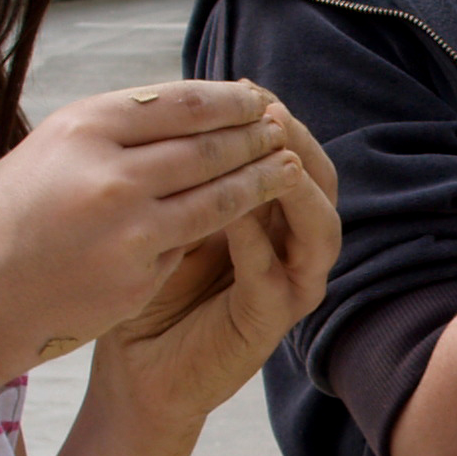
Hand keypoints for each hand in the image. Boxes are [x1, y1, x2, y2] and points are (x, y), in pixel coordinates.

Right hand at [0, 82, 312, 375]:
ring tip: (287, 168)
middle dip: (254, 137)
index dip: (230, 100)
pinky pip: (191, 242)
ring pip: (216, 197)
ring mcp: (129, 228)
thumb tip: (181, 108)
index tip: (257, 97)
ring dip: (259, 181)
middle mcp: (111, 172)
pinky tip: (249, 217)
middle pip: (207, 147)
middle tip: (284, 127)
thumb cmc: (6, 214)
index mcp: (87, 126)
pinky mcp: (138, 275)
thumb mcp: (53, 148)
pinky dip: (223, 226)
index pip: (183, 103)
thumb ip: (115, 132)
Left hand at [94, 111, 341, 455]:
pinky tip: (236, 213)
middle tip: (266, 112)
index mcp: (273, 213)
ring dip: (296, 187)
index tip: (242, 87)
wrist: (135, 368)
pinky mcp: (270, 320)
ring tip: (271, 154)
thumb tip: (186, 105)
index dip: (273, 118)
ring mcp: (289, 284)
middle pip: (321, 180)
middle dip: (297, 141)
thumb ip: (190, 174)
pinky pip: (276, 274)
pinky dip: (259, 241)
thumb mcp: (168, 214)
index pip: (293, 151)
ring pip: (320, 227)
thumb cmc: (149, 288)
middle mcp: (293, 245)